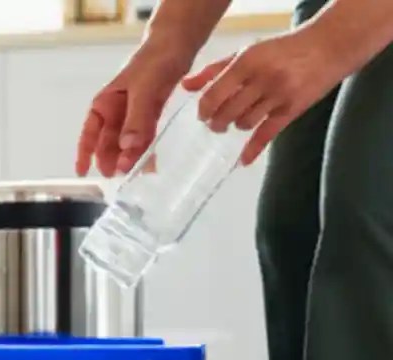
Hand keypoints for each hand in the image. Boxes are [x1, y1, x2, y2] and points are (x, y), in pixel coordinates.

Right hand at [76, 45, 191, 176]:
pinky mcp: (150, 116)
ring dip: (130, 158)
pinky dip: (146, 150)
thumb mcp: (143, 90)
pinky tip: (150, 162)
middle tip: (120, 177)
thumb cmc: (153, 60)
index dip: (84, 154)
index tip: (83, 173)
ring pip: (127, 143)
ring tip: (137, 174)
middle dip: (112, 161)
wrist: (177, 45)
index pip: (89, 134)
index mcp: (104, 104)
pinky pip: (145, 137)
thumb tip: (127, 148)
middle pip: (109, 143)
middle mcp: (115, 112)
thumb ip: (136, 120)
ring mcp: (133, 116)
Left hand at [181, 30, 349, 164]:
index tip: (203, 114)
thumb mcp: (246, 53)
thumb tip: (184, 86)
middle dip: (217, 122)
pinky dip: (253, 150)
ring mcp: (279, 94)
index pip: (214, 93)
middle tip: (216, 124)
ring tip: (236, 122)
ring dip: (236, 126)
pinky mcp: (293, 109)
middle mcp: (262, 78)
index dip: (204, 109)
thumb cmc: (281, 50)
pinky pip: (268, 134)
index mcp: (247, 61)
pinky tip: (243, 160)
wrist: (327, 47)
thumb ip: (214, 69)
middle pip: (227, 112)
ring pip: (245, 123)